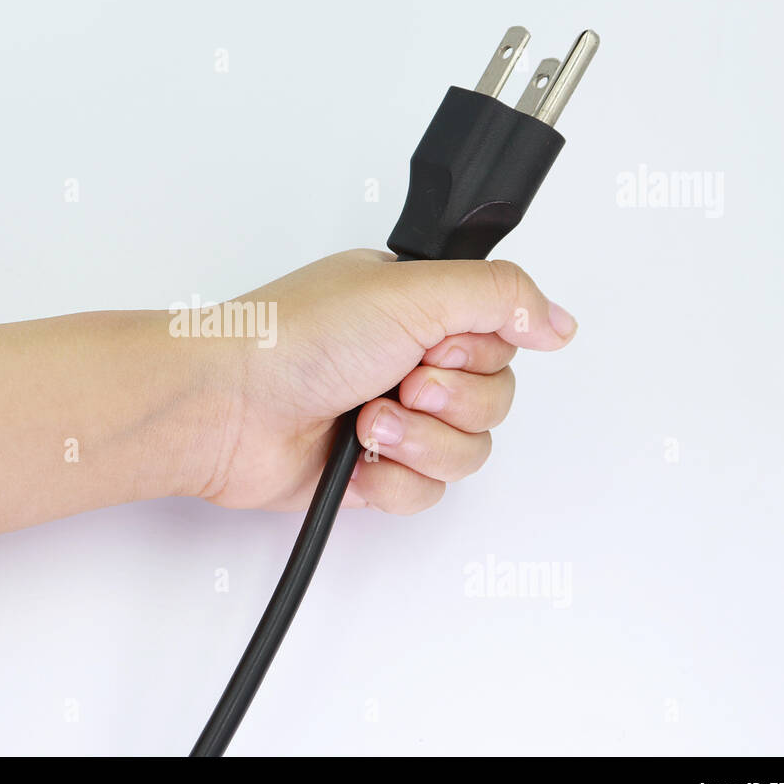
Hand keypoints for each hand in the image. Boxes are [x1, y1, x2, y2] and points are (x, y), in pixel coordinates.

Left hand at [195, 250, 576, 512]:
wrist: (225, 408)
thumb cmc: (292, 339)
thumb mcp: (410, 291)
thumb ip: (499, 294)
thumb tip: (558, 319)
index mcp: (416, 307)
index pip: (502, 338)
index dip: (480, 351)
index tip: (439, 345)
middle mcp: (406, 359)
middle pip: (495, 400)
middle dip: (451, 400)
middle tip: (400, 382)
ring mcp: (388, 418)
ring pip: (468, 452)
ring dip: (422, 442)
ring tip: (368, 421)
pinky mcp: (369, 472)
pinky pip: (427, 492)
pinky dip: (394, 478)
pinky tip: (355, 457)